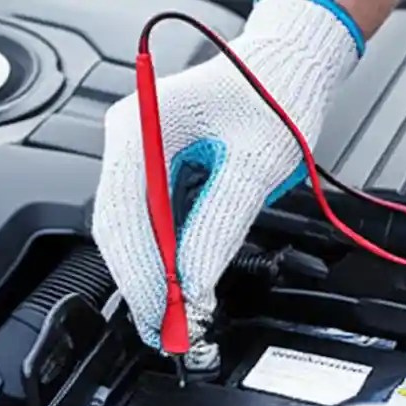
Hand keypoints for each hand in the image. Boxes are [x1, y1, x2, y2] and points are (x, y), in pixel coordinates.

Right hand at [90, 0, 361, 348]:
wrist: (287, 72)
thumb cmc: (275, 97)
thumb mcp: (256, 164)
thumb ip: (220, 226)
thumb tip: (194, 282)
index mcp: (144, 125)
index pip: (123, 211)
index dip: (140, 270)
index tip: (165, 310)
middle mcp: (132, 140)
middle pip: (118, 227)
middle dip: (142, 284)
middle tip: (169, 332)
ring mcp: (141, 157)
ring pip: (131, 232)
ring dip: (152, 278)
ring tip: (178, 320)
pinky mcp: (159, 173)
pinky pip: (152, 225)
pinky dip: (165, 261)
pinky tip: (181, 289)